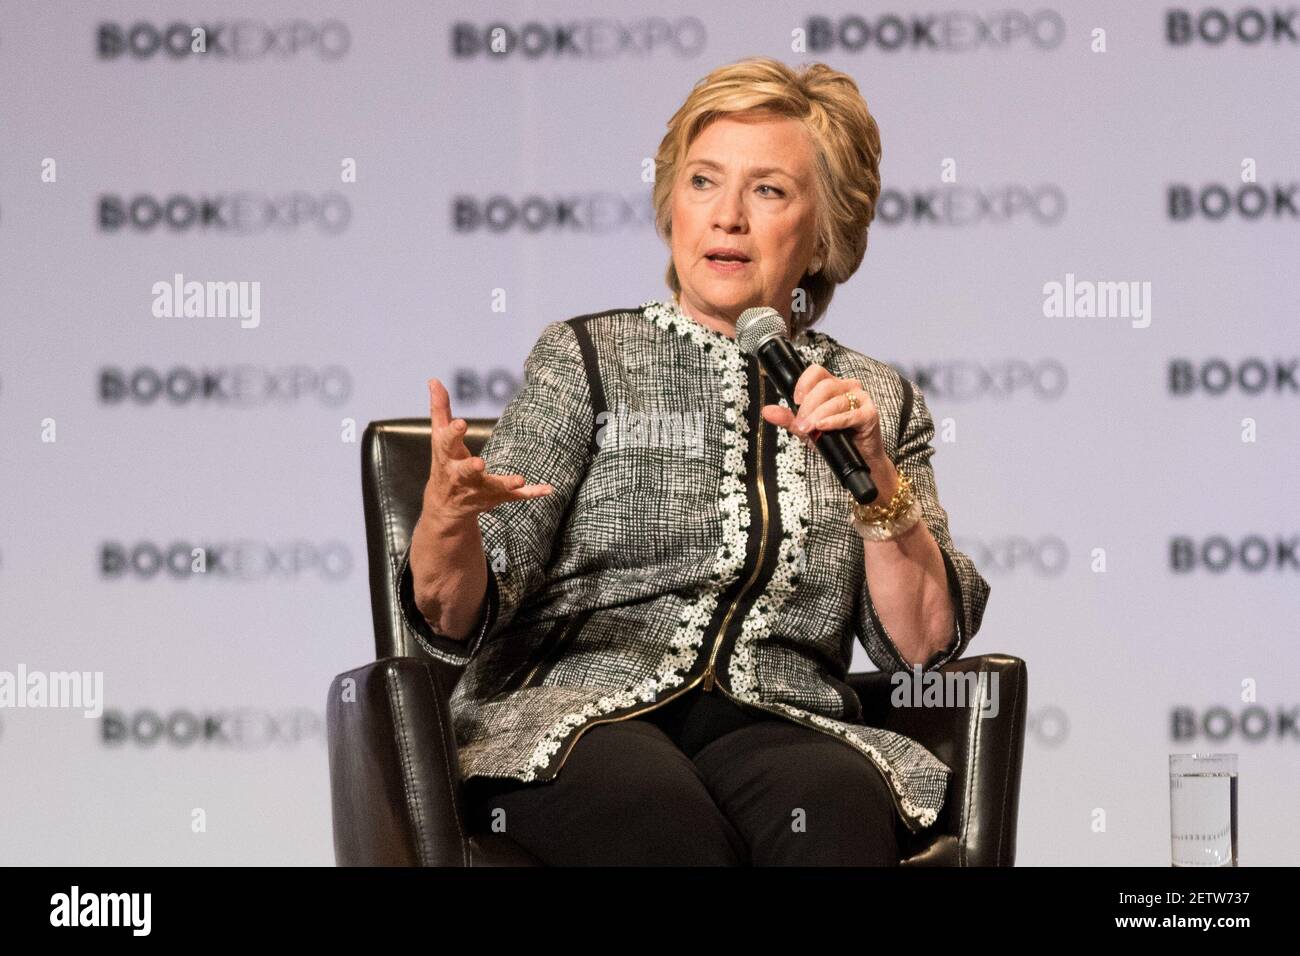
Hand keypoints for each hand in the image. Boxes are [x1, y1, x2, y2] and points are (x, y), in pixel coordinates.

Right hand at [422, 378, 552, 523]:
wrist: (445, 507)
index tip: (461, 423)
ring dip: (506, 483)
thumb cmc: (444, 463)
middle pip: (464, 472)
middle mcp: (461, 476)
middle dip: (470, 468)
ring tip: (519, 480)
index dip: (453, 434)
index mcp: (446, 456)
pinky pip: (515, 497)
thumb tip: (434, 380)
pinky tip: (548, 489)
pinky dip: (531, 493)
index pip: (446, 443)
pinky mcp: (495, 497)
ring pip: (492, 487)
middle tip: (479, 464)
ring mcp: (478, 489)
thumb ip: (440, 410)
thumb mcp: (439, 438)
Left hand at [759, 364, 886, 463]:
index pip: (816, 372)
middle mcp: (847, 387)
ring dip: (818, 416)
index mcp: (832, 385)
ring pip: (835, 400)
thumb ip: (789, 419)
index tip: (795, 401)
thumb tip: (768, 411)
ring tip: (809, 429)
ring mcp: (860, 399)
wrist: (858, 460)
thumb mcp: (807, 429)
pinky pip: (850, 414)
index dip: (803, 384)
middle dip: (808, 407)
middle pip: (824, 386)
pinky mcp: (869, 414)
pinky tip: (823, 427)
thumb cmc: (836, 440)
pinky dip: (834, 421)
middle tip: (801, 424)